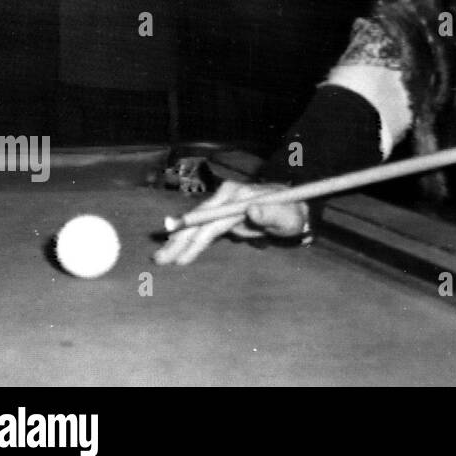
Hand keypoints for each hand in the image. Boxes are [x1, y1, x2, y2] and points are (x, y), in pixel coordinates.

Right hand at [153, 180, 307, 266]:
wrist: (295, 211)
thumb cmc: (291, 215)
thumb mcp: (286, 218)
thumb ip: (270, 215)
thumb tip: (252, 210)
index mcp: (239, 195)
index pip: (211, 218)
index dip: (195, 235)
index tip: (181, 251)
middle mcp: (227, 196)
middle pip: (198, 220)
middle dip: (178, 240)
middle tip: (160, 260)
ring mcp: (223, 204)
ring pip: (196, 224)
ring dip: (178, 241)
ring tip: (160, 258)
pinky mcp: (222, 214)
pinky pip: (202, 227)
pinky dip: (188, 239)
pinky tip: (175, 249)